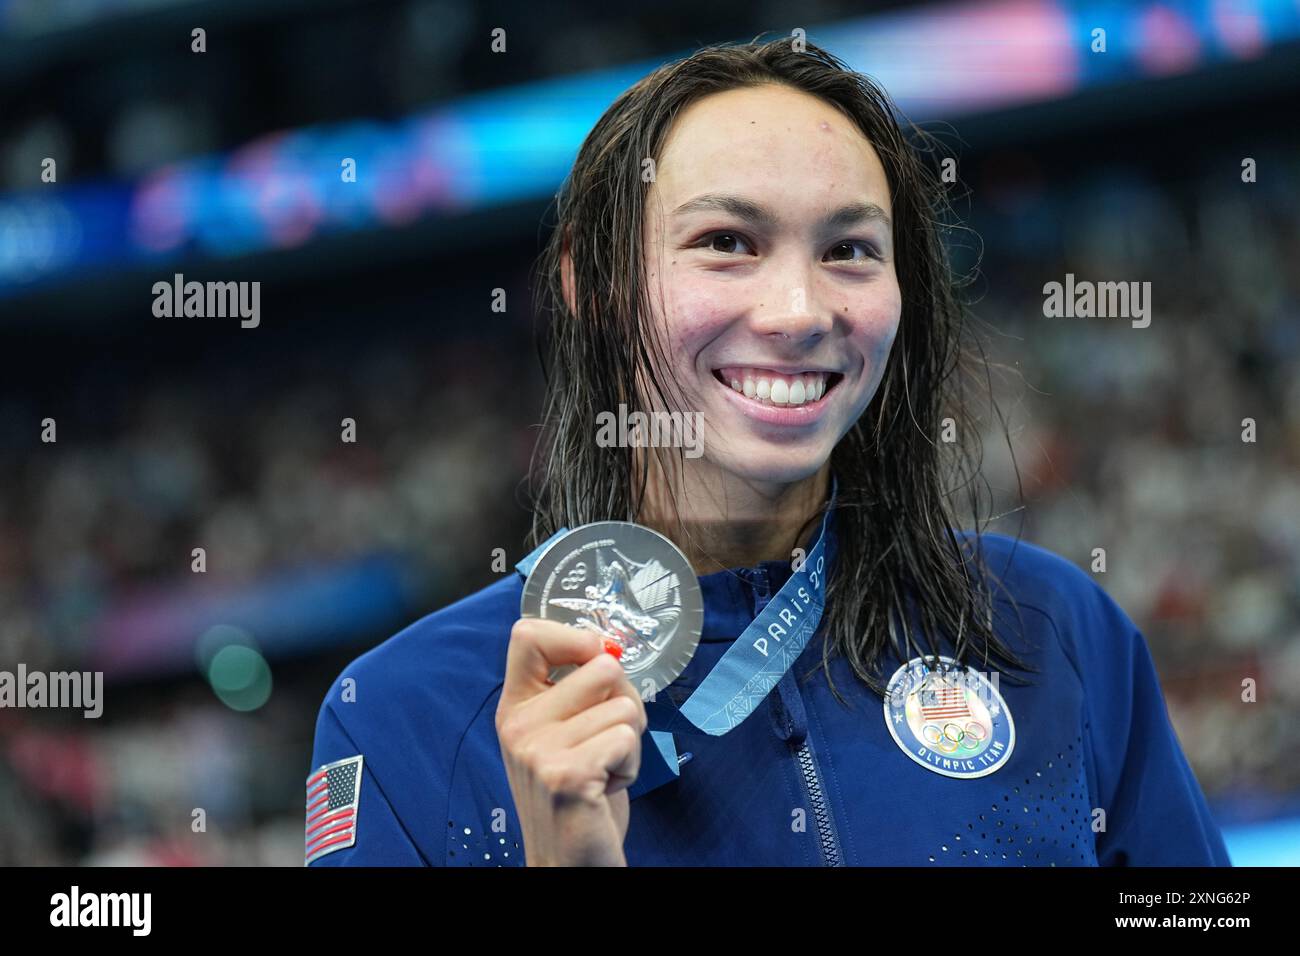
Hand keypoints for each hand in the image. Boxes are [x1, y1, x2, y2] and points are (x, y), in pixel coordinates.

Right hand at [496, 618, 646, 865]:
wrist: (568, 863)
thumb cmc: (579, 795)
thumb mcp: (566, 733)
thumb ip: (579, 690)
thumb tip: (611, 650)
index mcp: (516, 707)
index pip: (528, 633)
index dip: (575, 636)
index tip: (595, 660)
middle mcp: (519, 724)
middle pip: (601, 665)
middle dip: (625, 700)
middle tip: (606, 741)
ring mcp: (538, 750)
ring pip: (624, 704)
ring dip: (629, 740)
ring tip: (603, 769)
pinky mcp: (566, 774)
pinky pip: (627, 737)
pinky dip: (631, 763)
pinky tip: (605, 787)